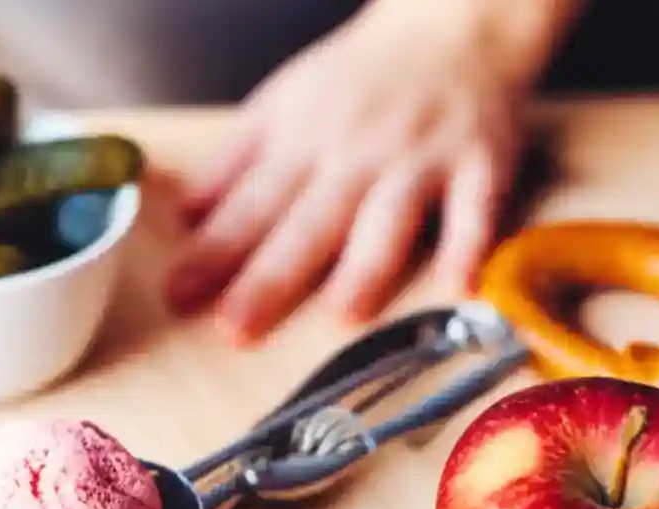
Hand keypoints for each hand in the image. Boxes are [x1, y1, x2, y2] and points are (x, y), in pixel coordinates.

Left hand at [173, 0, 577, 343]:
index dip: (213, 254)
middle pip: (308, 226)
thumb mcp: (281, 103)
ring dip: (365, 268)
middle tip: (238, 328)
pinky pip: (476, 209)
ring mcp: (420, 162)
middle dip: (270, 279)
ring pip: (389, 223)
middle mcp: (356, 155)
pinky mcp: (478, 165)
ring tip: (341, 315)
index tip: (179, 295)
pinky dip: (470, 246)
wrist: (451, 23)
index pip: (249, 207)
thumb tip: (188, 219)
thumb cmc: (360, 76)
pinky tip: (458, 285)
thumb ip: (234, 163)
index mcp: (302, 142)